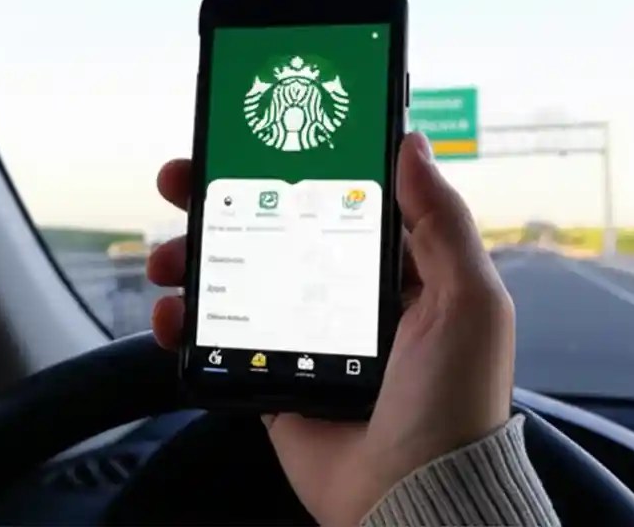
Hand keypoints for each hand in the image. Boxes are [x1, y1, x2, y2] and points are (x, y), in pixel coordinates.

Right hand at [147, 132, 515, 525]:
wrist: (413, 497)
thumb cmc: (454, 399)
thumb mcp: (468, 300)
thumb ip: (442, 221)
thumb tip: (412, 142)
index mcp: (399, 273)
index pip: (338, 202)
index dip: (296, 169)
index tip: (253, 143)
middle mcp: (348, 299)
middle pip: (275, 233)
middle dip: (224, 204)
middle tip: (182, 184)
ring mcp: (306, 340)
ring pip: (238, 280)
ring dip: (194, 260)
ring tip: (166, 259)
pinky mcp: (273, 381)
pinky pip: (220, 342)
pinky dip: (186, 325)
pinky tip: (172, 314)